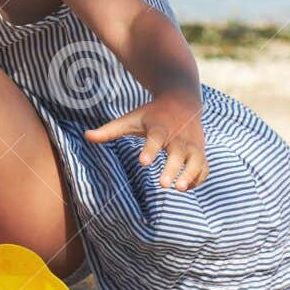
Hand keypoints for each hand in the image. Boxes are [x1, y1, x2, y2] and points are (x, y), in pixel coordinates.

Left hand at [85, 92, 207, 190]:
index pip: (155, 139)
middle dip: (172, 169)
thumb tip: (86, 136)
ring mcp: (193, 144)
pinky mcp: (201, 151)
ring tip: (179, 189)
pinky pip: (203, 167)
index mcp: (160, 127)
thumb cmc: (151, 114)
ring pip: (196, 161)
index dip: (150, 150)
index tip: (143, 162)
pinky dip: (199, 178)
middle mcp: (178, 136)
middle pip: (178, 153)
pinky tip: (187, 188)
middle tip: (163, 185)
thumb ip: (109, 130)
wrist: (181, 100)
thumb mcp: (130, 119)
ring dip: (190, 175)